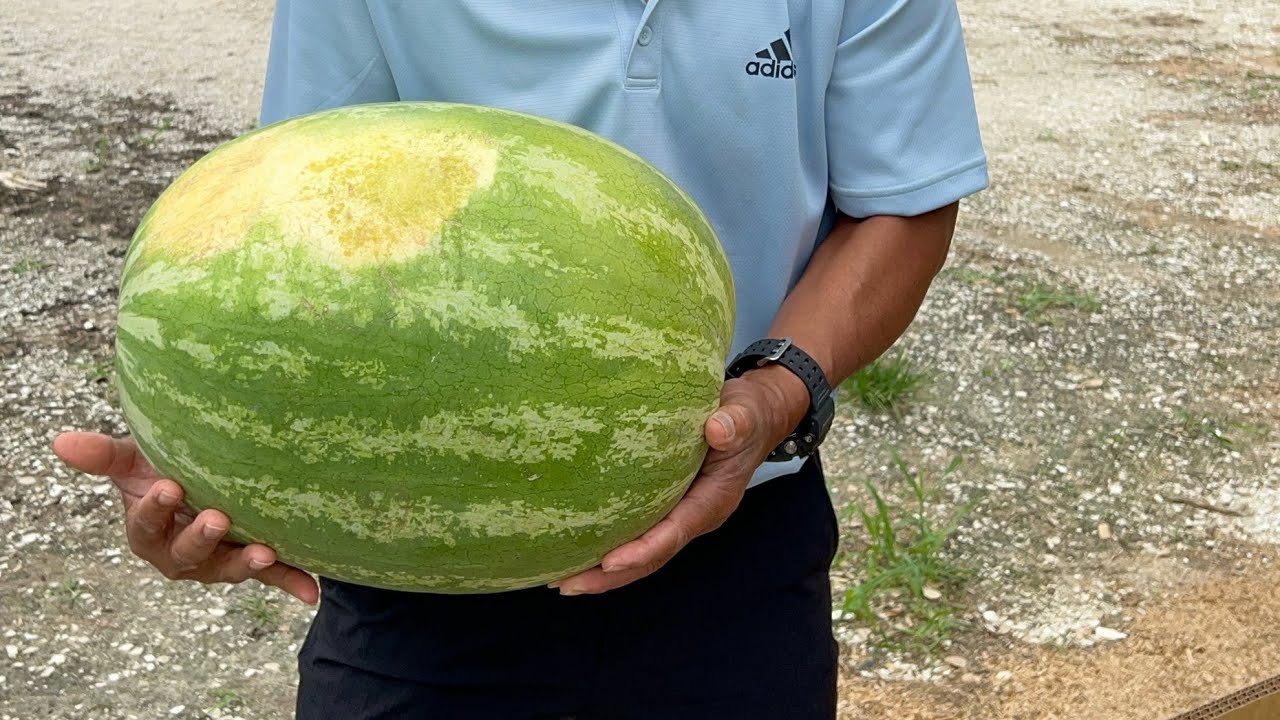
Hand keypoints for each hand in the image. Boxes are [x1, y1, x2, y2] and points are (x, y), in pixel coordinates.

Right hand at [52, 432, 318, 603]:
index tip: (169, 487)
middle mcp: (180, 554)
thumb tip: (59, 440)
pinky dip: (291, 581)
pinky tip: (311, 592)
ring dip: (247, 564)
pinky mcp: (250, 562)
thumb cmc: (163, 469)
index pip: (146, 524)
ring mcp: (217, 561)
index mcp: (149, 531)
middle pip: (188, 554)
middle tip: (218, 519)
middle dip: (201, 539)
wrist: (203, 480)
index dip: (155, 510)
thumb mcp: (135, 461)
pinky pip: (272, 576)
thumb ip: (104, 455)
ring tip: (265, 552)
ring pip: (229, 568)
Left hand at [549, 366, 807, 594]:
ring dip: (603, 570)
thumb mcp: (746, 415)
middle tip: (567, 585)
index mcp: (713, 501)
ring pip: (641, 552)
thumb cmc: (748, 416)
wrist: (754, 419)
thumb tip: (718, 429)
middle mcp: (695, 517)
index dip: (642, 550)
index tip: (609, 561)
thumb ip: (734, 423)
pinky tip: (574, 547)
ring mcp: (680, 515)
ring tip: (560, 578)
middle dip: (610, 575)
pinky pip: (636, 533)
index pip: (674, 533)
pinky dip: (606, 545)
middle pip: (651, 557)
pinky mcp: (666, 506)